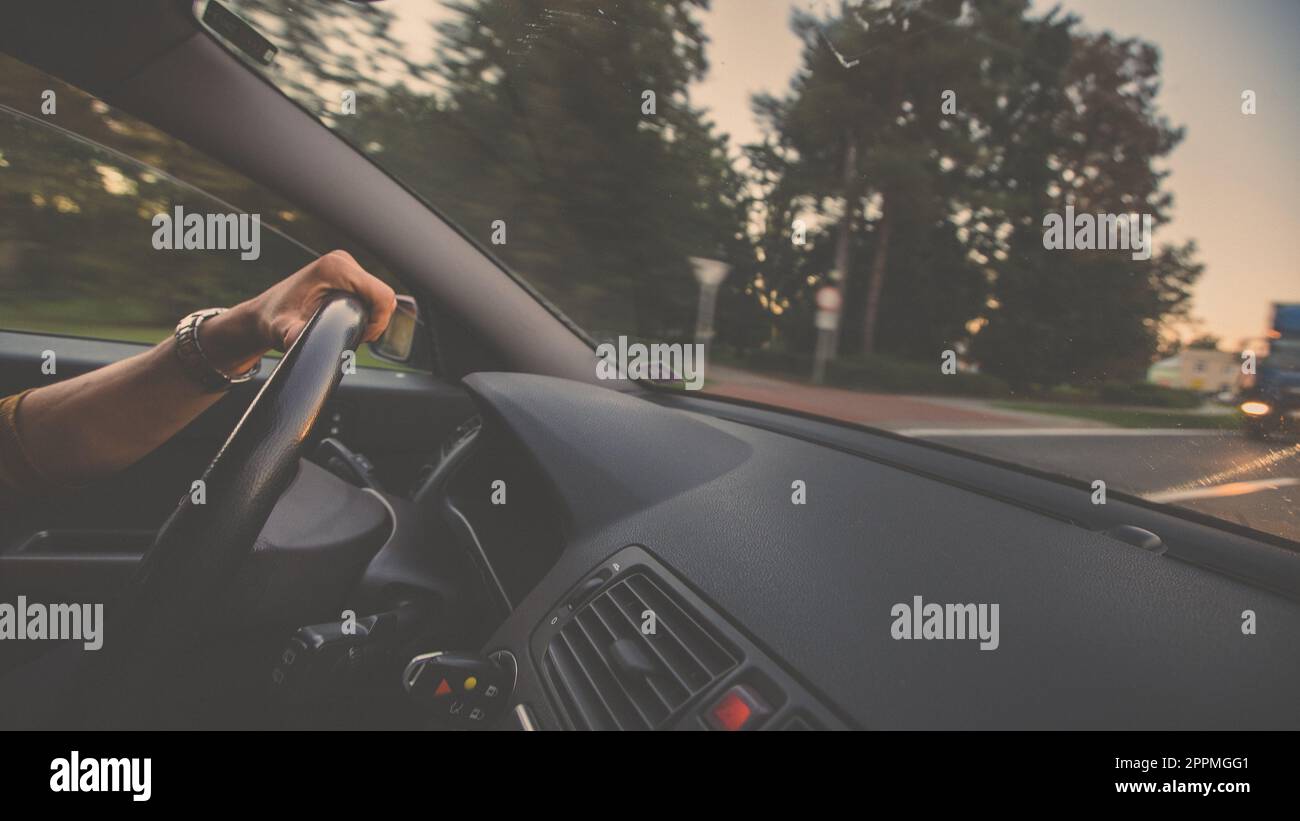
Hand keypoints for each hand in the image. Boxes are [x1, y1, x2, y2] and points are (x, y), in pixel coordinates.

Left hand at [200, 250, 397, 373]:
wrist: (264, 314)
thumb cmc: (274, 321)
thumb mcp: (283, 331)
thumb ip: (292, 334)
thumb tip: (296, 339)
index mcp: (335, 268)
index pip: (381, 294)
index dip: (379, 321)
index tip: (361, 336)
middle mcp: (343, 261)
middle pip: (384, 296)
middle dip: (375, 321)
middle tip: (353, 337)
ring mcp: (347, 266)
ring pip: (380, 296)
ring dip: (373, 317)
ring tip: (350, 330)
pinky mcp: (349, 275)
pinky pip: (373, 295)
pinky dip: (369, 312)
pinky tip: (352, 322)